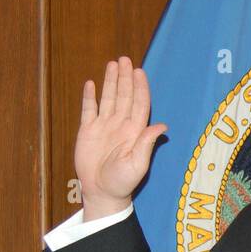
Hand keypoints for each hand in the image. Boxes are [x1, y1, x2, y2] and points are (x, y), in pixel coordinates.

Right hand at [74, 56, 167, 220]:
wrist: (101, 192)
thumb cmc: (122, 181)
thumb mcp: (138, 163)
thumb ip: (147, 143)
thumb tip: (162, 125)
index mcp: (134, 131)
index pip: (139, 103)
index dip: (140, 87)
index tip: (139, 71)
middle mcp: (120, 125)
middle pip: (124, 95)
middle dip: (125, 77)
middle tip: (125, 59)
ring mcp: (104, 127)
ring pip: (108, 98)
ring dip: (110, 81)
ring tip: (112, 64)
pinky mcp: (88, 131)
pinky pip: (89, 110)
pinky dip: (90, 97)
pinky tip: (91, 84)